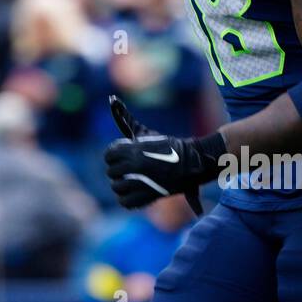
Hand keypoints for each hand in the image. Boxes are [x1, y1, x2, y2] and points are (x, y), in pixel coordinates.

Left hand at [104, 99, 222, 213]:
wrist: (192, 162)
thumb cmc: (170, 146)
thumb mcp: (147, 133)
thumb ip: (127, 120)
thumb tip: (112, 100)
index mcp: (134, 149)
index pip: (109, 155)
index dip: (113, 156)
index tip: (121, 158)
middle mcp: (135, 165)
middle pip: (111, 172)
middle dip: (118, 171)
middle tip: (127, 171)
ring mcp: (140, 181)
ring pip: (116, 187)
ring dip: (121, 185)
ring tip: (129, 182)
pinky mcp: (148, 196)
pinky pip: (125, 202)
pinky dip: (127, 199)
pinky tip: (133, 193)